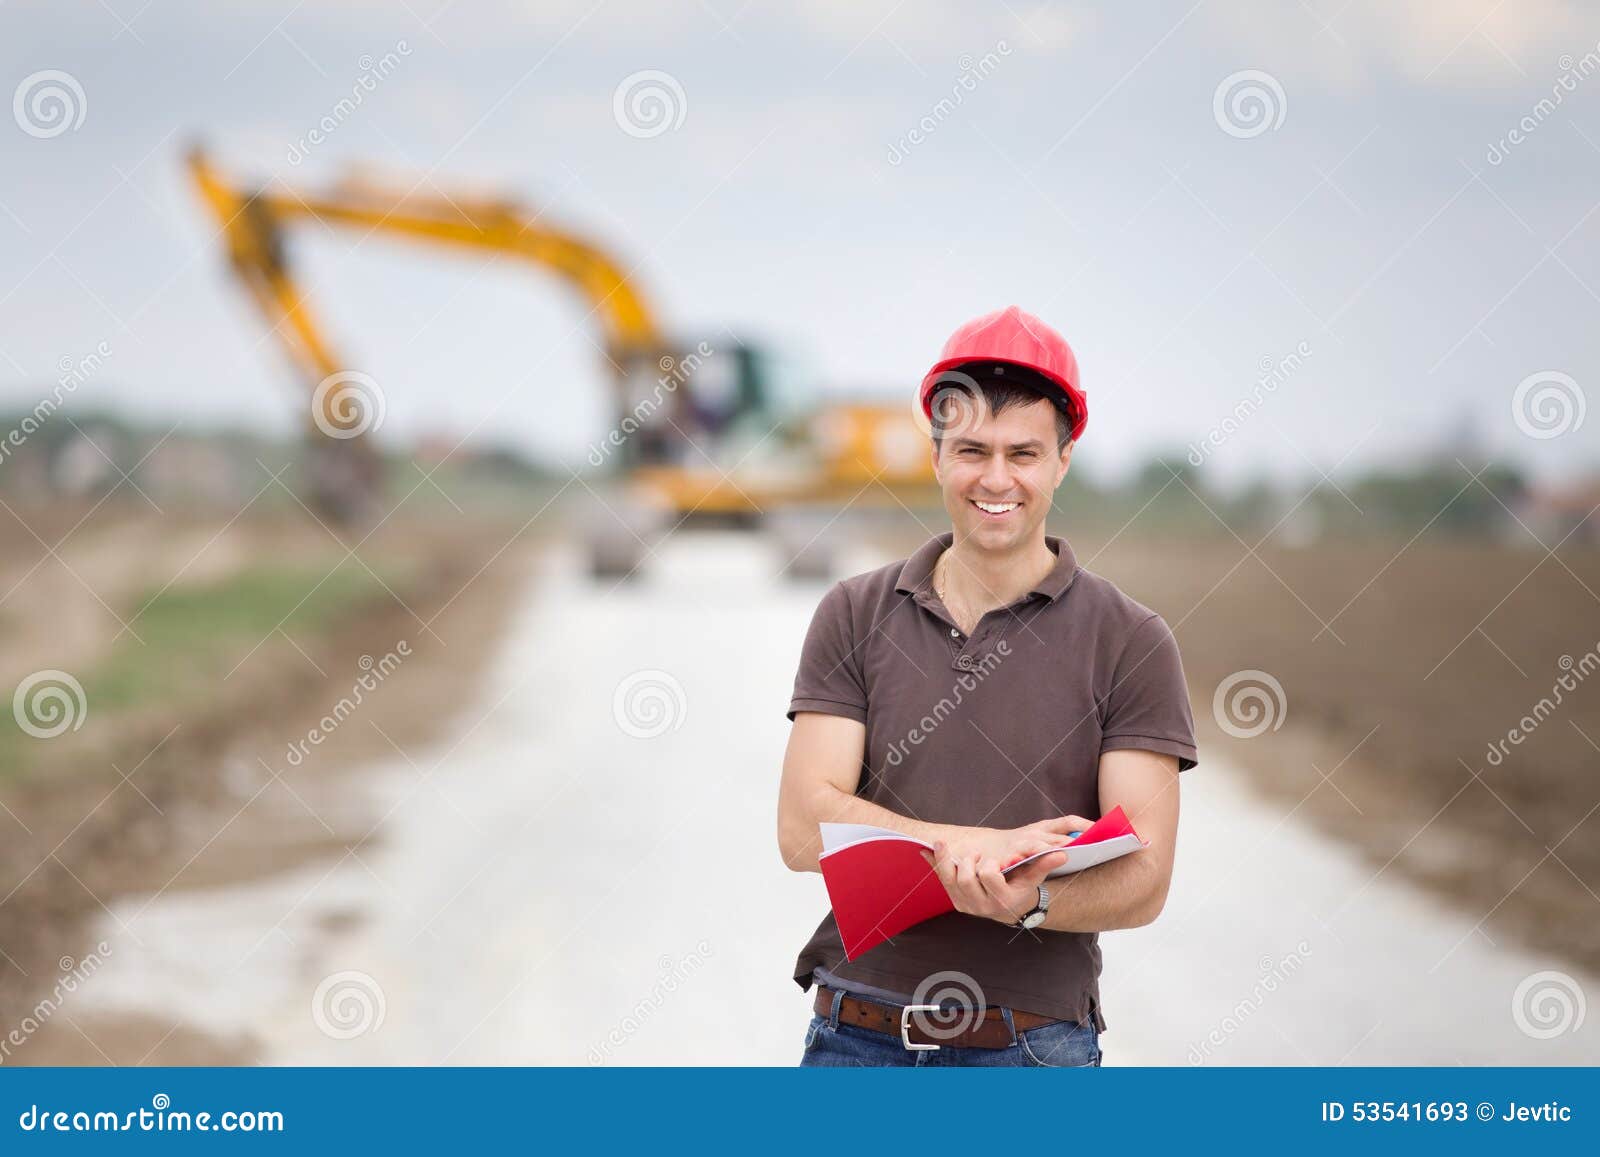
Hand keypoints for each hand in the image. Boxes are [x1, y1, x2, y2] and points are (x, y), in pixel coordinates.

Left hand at [921, 815, 1090, 924]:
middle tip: (974, 854)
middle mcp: (982, 905)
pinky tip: (926, 850)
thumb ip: (1044, 864)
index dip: (987, 865)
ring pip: (948, 881)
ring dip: (944, 860)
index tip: (990, 859)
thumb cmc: (1022, 888)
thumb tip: (1061, 853)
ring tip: (943, 844)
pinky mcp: (956, 901)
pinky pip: (941, 881)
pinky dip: (934, 864)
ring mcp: (967, 905)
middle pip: (964, 879)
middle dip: (967, 862)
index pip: (987, 876)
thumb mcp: (1033, 877)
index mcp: (1002, 900)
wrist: (1010, 908)